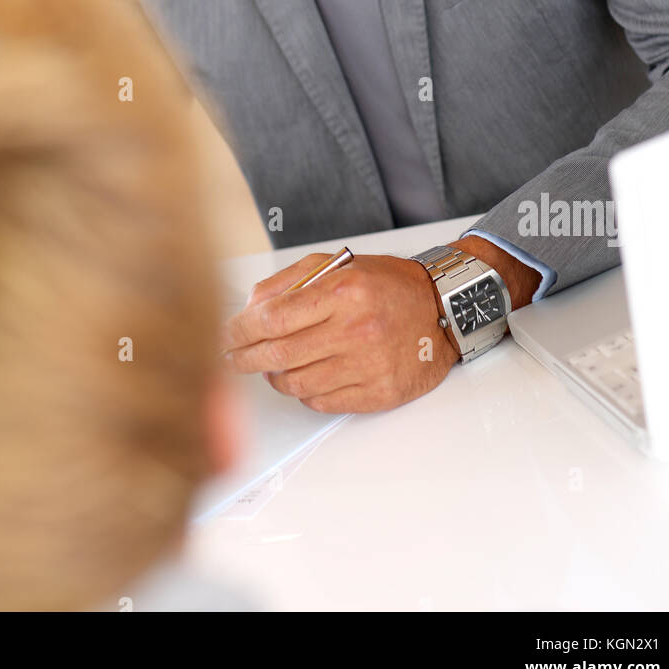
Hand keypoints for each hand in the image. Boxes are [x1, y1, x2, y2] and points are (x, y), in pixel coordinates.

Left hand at [219, 253, 459, 413]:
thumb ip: (288, 283)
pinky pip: (321, 402)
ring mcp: (368, 366)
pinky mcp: (378, 394)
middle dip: (245, 358)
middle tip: (232, 357)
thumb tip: (248, 309)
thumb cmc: (387, 286)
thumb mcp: (337, 265)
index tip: (227, 334)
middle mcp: (356, 329)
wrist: (442, 310)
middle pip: (278, 354)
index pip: (272, 318)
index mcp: (343, 291)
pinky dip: (305, 392)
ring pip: (296, 384)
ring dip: (276, 376)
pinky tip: (309, 375)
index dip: (239, 330)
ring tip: (276, 363)